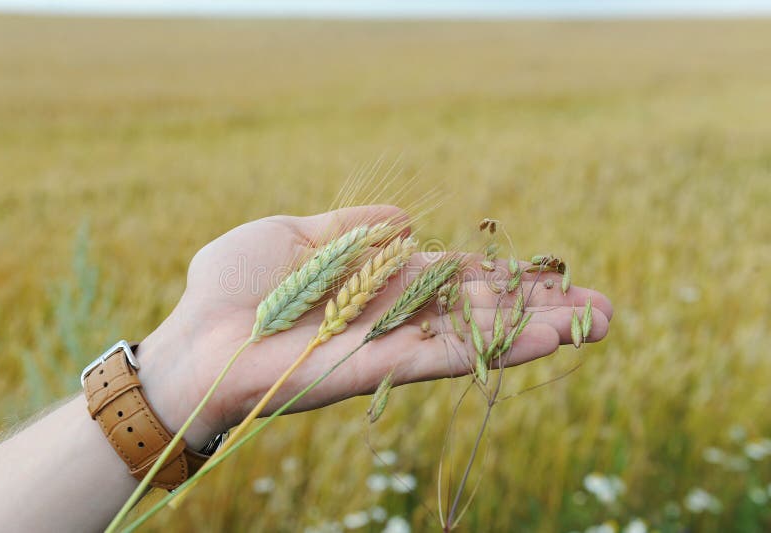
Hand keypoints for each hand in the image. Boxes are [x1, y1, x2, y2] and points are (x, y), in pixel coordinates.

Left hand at [137, 206, 612, 448]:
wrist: (193, 341)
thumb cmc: (232, 286)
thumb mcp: (294, 232)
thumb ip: (353, 225)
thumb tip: (406, 218)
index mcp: (376, 283)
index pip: (454, 279)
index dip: (501, 277)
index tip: (549, 274)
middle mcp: (392, 317)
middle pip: (478, 310)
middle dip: (536, 308)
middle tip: (602, 307)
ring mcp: (387, 345)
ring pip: (474, 335)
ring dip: (534, 329)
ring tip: (596, 323)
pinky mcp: (373, 369)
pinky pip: (442, 356)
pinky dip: (494, 348)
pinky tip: (544, 339)